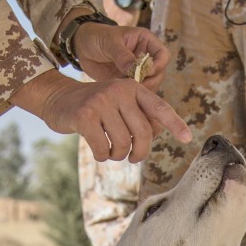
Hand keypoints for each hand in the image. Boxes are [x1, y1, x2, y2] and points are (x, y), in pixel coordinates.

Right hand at [10, 70, 190, 162]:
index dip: (174, 124)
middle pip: (143, 132)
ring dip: (118, 155)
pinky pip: (103, 148)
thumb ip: (138, 116)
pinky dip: (102, 156)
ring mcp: (102, 101)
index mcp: (133, 87)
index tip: (187, 138)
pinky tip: (98, 150)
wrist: (58, 98)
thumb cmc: (94, 107)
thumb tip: (158, 133)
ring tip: (111, 152)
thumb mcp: (119, 104)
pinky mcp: (85, 115)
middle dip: (140, 152)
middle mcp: (119, 90)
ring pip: (123, 143)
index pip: (159, 107)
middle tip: (132, 158)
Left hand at [71, 20, 170, 91]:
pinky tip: (122, 97)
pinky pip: (137, 92)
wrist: (82, 47)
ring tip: (125, 92)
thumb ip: (122, 55)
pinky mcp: (129, 82)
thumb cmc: (97, 37)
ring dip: (141, 91)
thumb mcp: (109, 42)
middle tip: (134, 86)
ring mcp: (138, 71)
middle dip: (149, 82)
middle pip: (159, 74)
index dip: (157, 66)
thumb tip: (134, 69)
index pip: (163, 55)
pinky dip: (132, 97)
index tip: (144, 72)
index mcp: (146, 42)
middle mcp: (145, 57)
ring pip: (150, 85)